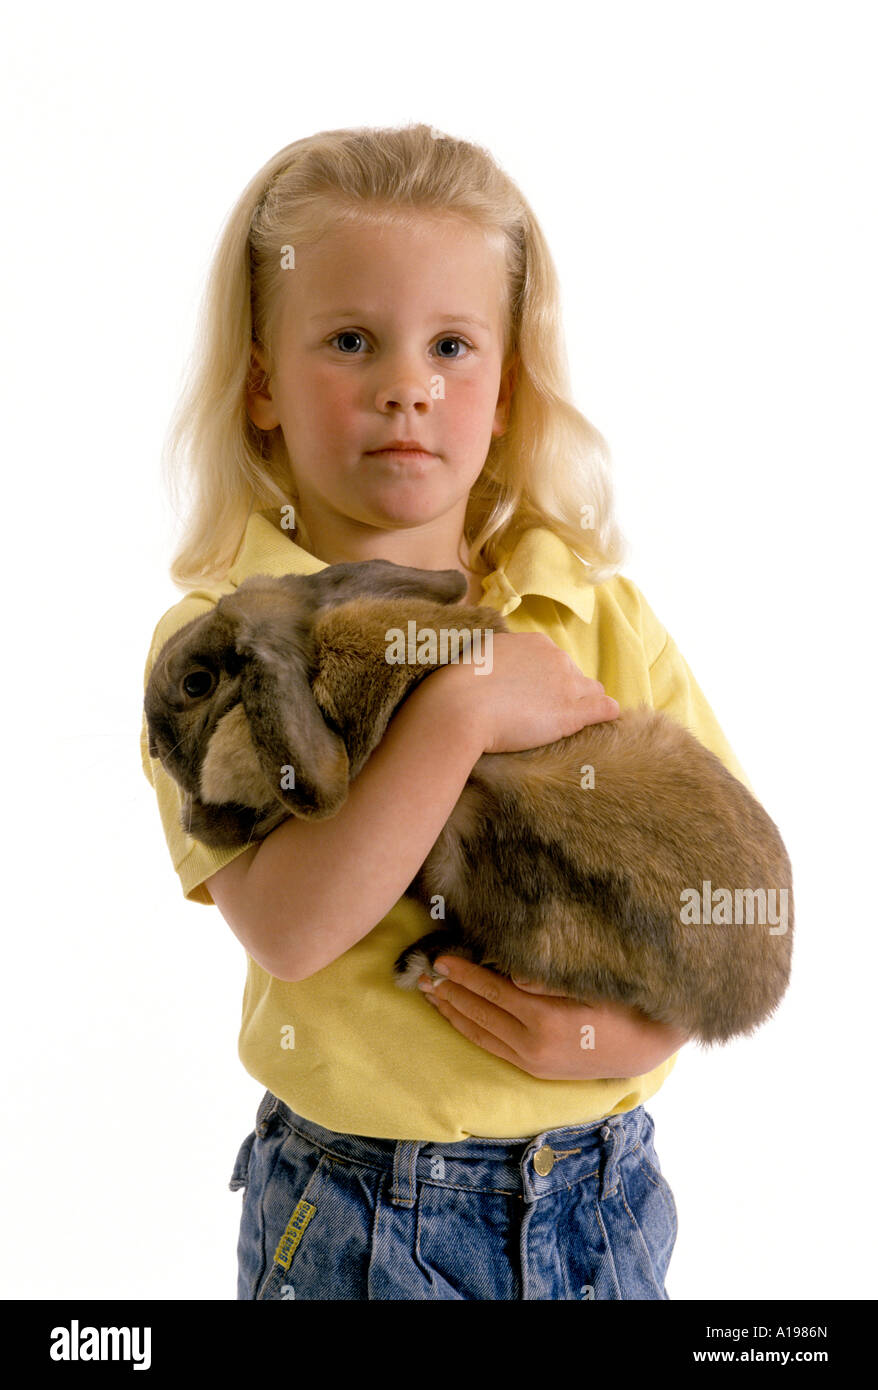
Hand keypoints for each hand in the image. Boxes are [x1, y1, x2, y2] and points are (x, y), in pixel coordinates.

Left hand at [418, 956, 688, 1078]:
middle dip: (448, 991)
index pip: (493, 992)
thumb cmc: (621, 1003)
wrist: (644, 1047)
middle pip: (479, 1013)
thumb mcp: (592, 984)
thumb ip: (551, 980)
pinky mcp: (534, 1070)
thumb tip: (513, 974)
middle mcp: (533, 1045)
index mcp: (546, 1019)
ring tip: (429, 992)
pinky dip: (469, 1030)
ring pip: (480, 1033)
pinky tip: (456, 1016)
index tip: (441, 957)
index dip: (464, 974)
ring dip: (452, 1011)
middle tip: (422, 971)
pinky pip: (491, 1047)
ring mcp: (532, 1061)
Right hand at [432, 631, 618, 753]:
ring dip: (583, 705)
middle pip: (575, 676)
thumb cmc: (461, 686)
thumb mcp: (483, 656)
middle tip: (541, 713)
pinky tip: (602, 722)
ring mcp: (567, 685)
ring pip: (592, 692)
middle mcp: (557, 658)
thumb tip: (502, 665)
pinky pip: (606, 709)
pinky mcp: (573, 713)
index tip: (531, 696)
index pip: (555, 661)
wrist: (459, 708)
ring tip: (563, 723)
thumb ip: (502, 658)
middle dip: (564, 692)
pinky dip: (606, 714)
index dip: (546, 681)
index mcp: (536, 643)